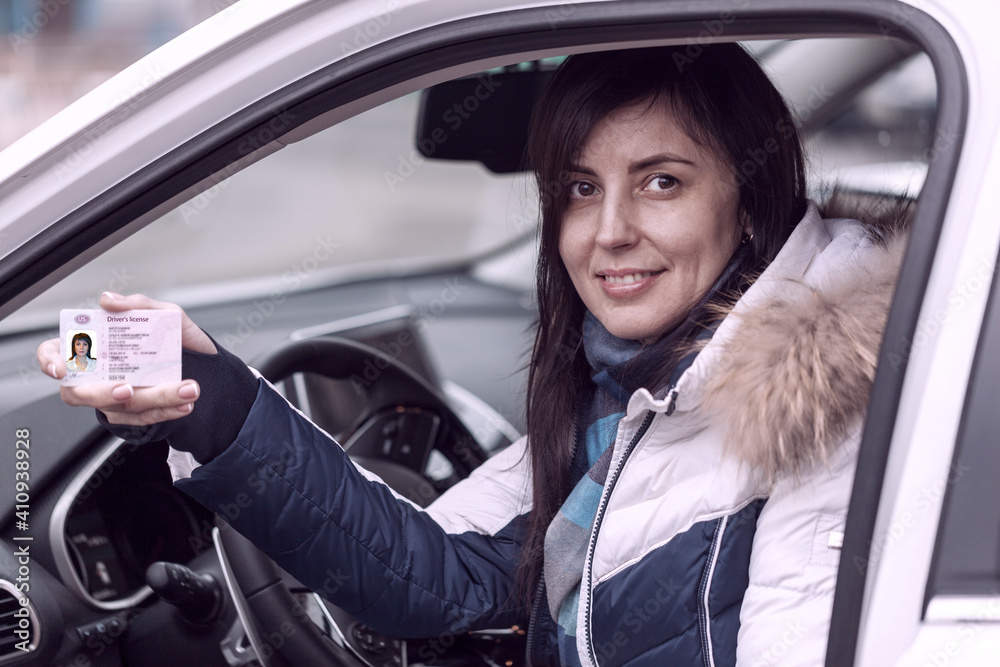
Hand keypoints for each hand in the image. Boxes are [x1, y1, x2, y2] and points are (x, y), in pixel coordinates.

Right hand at [36, 292, 217, 425]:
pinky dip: (167, 410)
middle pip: (81, 392)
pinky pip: (145, 418)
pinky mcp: (136, 413)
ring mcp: (115, 397)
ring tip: (184, 389)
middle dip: (103, 393)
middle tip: (128, 389)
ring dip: (154, 400)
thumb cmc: (175, 336)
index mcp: (95, 346)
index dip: (49, 361)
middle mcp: (99, 374)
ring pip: (120, 407)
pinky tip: (185, 402)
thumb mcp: (165, 313)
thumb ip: (139, 304)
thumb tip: (110, 301)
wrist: (206, 360)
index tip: (60, 369)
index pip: (55, 353)